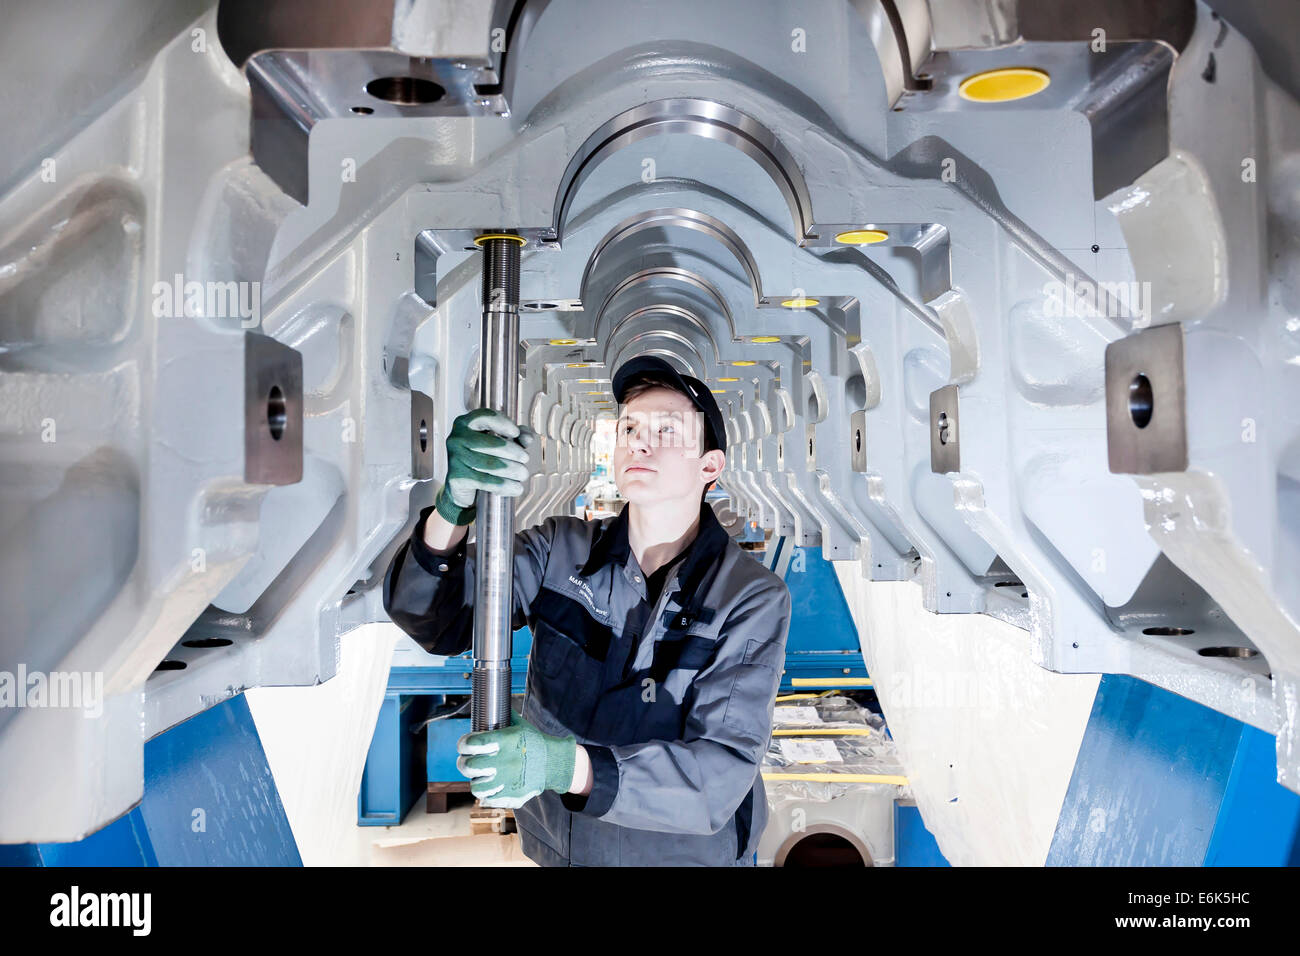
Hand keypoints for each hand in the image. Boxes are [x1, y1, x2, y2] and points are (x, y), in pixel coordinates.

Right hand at [435, 408, 538, 525]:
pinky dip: (505, 486)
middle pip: (492, 443)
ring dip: (512, 470)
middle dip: (514, 452)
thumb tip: (528, 437)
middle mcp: (457, 438)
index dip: (503, 423)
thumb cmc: (483, 458)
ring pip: (490, 464)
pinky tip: (516, 488)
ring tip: (523, 474)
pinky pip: (485, 481)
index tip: (516, 433)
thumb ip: (517, 437)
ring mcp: (454, 458)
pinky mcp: (456, 478)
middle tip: (525, 459)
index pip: (485, 416)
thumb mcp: (502, 443)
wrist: (464, 487)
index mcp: (465, 423)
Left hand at [456, 708, 576, 808]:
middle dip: (464, 763)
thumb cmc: (534, 742)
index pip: (472, 743)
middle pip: (469, 766)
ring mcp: (509, 781)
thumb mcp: (520, 725)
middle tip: (467, 761)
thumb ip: (502, 716)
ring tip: (479, 776)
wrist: (555, 762)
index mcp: (506, 741)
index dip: (463, 744)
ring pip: (476, 786)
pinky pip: (488, 799)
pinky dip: (487, 793)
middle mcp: (506, 761)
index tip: (464, 744)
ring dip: (475, 780)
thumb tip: (486, 702)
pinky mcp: (513, 796)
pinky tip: (491, 785)